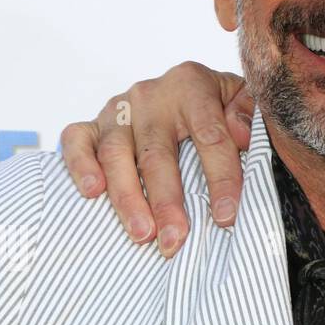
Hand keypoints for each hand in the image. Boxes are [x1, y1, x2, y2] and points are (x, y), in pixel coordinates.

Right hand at [60, 62, 253, 257]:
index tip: (225, 216)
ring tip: (141, 234)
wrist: (185, 87)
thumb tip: (241, 136)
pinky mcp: (92, 122)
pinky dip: (80, 165)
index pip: (211, 136)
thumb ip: (248, 113)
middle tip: (175, 240)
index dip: (221, 178)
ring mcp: (118, 108)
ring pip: (116, 154)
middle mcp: (151, 94)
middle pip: (158, 153)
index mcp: (193, 84)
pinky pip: (76, 140)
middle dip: (166, 201)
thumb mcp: (243, 98)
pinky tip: (92, 193)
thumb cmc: (218, 103)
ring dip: (127, 198)